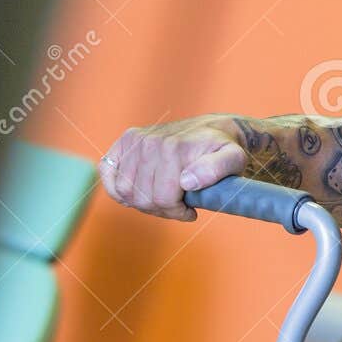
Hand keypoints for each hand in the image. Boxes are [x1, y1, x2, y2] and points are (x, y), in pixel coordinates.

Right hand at [100, 116, 247, 220]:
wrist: (212, 129)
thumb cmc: (223, 149)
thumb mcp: (234, 159)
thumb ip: (216, 169)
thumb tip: (187, 181)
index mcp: (174, 148)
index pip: (162, 198)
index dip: (177, 212)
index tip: (190, 211)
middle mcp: (150, 142)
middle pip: (143, 197)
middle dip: (162, 210)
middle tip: (178, 207)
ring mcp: (135, 141)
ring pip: (125, 191)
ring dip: (143, 203)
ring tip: (164, 199)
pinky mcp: (124, 142)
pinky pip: (107, 173)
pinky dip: (117, 189)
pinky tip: (138, 194)